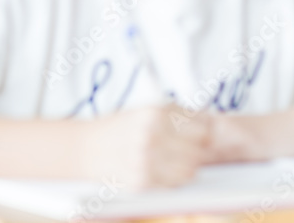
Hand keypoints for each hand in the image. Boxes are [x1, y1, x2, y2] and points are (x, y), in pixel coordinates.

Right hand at [81, 105, 210, 189]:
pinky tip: (161, 170)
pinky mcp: (143, 180)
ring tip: (171, 160)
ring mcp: (147, 158)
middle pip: (201, 146)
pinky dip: (173, 179)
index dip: (203, 130)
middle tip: (183, 148)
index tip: (197, 133)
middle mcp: (152, 133)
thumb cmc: (117, 129)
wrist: (83, 149)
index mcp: (154, 112)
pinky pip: (176, 183)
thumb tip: (210, 121)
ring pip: (192, 168)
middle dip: (197, 148)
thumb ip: (175, 115)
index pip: (203, 124)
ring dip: (187, 166)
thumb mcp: (144, 112)